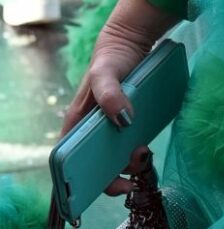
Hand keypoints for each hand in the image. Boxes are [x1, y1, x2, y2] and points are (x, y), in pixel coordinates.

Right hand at [60, 0, 179, 190]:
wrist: (133, 41)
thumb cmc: (111, 58)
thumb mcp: (106, 73)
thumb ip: (110, 94)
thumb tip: (122, 120)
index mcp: (77, 123)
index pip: (72, 160)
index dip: (83, 179)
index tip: (105, 187)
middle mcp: (91, 129)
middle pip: (96, 165)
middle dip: (113, 176)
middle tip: (133, 175)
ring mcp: (110, 127)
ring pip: (115, 157)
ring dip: (128, 165)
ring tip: (144, 155)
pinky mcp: (128, 123)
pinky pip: (129, 145)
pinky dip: (137, 152)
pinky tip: (147, 149)